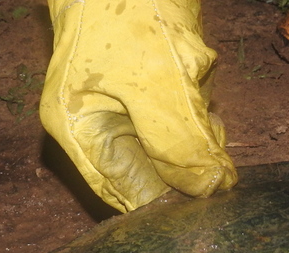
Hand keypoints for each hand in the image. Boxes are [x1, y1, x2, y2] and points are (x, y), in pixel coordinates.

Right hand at [41, 0, 237, 211]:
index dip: (167, 197)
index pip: (126, 191)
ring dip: (196, 116)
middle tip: (209, 131)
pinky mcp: (154, 80)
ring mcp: (126, 101)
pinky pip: (186, 106)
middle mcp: (99, 121)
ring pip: (176, 138)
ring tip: (193, 74)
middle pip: (155, 166)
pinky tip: (195, 60)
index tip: (207, 193)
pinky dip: (199, 90)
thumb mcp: (156, 84)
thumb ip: (180, 143)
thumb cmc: (124, 8)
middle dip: (186, 151)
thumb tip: (209, 188)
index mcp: (79, 130)